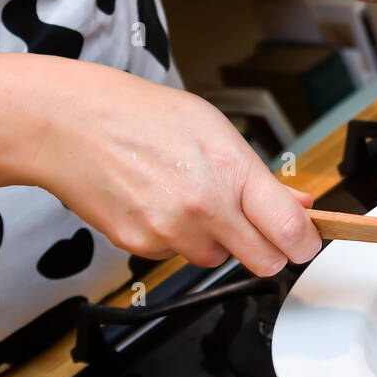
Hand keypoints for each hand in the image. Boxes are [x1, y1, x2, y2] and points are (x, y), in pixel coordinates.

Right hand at [29, 59, 320, 274]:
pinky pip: (176, 256)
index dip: (306, 243)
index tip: (307, 242)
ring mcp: (170, 231)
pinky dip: (176, 239)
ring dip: (216, 241)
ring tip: (190, 198)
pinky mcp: (139, 247)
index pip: (289, 231)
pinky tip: (159, 204)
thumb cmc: (141, 115)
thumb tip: (298, 204)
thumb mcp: (215, 129)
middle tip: (260, 229)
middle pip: (263, 261)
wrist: (70, 124)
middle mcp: (204, 207)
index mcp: (231, 171)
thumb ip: (261, 176)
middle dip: (268, 250)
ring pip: (216, 259)